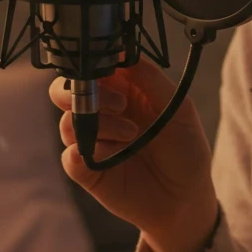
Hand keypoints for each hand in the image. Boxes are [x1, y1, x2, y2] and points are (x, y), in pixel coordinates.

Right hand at [50, 54, 216, 249]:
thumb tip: (122, 51)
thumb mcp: (179, 107)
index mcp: (123, 90)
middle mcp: (102, 113)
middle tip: (119, 104)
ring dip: (99, 125)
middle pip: (65, 90)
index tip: (109, 70)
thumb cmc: (186, 150)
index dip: (93, 64)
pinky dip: (84, 153)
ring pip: (67, 122)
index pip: (93, 67)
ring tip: (131, 135)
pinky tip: (112, 156)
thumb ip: (150, 78)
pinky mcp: (88, 170)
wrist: (186, 200)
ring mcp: (93, 141)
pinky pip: (69, 157)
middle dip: (83, 91)